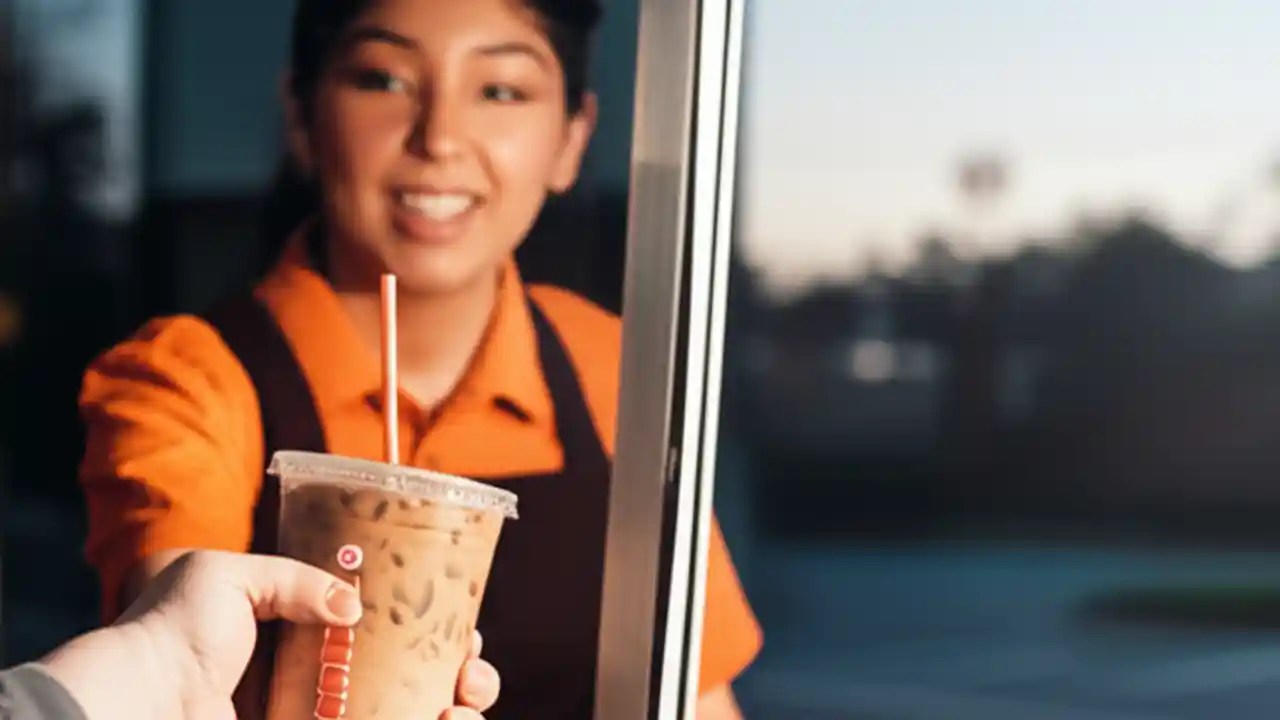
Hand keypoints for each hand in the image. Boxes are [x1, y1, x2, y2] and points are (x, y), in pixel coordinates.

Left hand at [40, 551, 498, 719]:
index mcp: (311, 638)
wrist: (136, 698)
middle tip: (470, 675)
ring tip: (464, 708)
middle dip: (461, 679)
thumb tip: (352, 604)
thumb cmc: (172, 631)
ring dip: (457, 713)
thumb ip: (293, 576)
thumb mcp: (228, 574)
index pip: (393, 632)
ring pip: (409, 716)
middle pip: (416, 681)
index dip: (438, 632)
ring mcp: (322, 718)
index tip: (464, 632)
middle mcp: (324, 683)